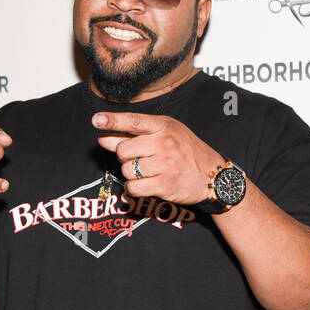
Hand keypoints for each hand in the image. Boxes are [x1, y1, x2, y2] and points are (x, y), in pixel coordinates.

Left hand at [92, 112, 223, 203]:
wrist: (213, 175)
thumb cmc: (185, 151)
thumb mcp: (166, 134)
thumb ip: (135, 135)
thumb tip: (103, 137)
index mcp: (163, 126)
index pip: (134, 121)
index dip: (113, 121)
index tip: (96, 120)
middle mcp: (164, 143)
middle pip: (123, 150)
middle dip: (125, 157)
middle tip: (140, 159)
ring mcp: (165, 165)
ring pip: (127, 170)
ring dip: (131, 174)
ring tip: (147, 172)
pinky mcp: (165, 185)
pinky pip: (133, 187)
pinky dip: (133, 189)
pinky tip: (144, 185)